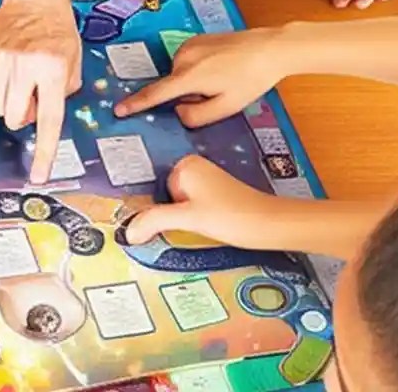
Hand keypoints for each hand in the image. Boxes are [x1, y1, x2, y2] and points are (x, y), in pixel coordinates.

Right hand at [0, 0, 82, 183]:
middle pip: (10, 117)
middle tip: (26, 95)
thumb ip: (61, 96)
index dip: (44, 152)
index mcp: (53, 69)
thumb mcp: (74, 65)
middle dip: (17, 113)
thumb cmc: (57, 34)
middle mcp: (24, 63)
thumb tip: (34, 120)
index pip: (49, 120)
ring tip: (11, 75)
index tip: (38, 176)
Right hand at [114, 28, 287, 127]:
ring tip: (224, 79)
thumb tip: (178, 110)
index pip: (155, 94)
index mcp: (189, 76)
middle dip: (189, 96)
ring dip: (195, 83)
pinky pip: (188, 63)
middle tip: (218, 94)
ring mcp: (188, 46)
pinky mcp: (196, 39)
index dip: (136, 104)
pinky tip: (221, 68)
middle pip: (174, 87)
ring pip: (181, 76)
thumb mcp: (226, 107)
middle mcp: (183, 58)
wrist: (270, 48)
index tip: (119, 110)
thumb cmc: (251, 79)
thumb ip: (196, 116)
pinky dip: (199, 71)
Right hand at [123, 155, 275, 247]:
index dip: (160, 209)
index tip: (167, 222)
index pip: (154, 190)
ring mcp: (206, 181)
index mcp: (185, 165)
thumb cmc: (232, 216)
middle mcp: (195, 168)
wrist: (271, 225)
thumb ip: (155, 221)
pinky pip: (192, 206)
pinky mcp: (216, 194)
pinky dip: (194, 219)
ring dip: (182, 218)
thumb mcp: (189, 219)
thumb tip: (127, 231)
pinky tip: (208, 226)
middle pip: (164, 196)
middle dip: (169, 213)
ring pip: (178, 203)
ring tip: (202, 226)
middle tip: (189, 224)